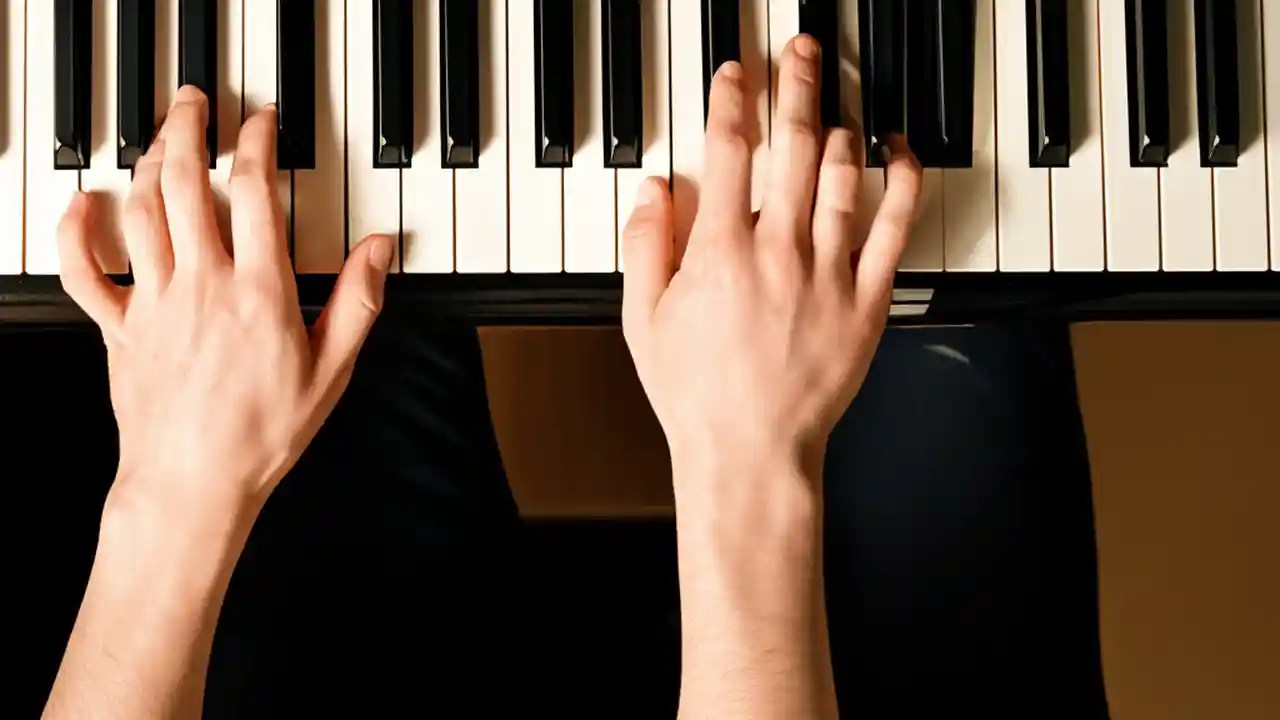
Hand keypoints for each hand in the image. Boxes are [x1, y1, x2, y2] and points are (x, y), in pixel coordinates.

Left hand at [58, 86, 391, 513]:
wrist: (195, 483)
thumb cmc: (263, 434)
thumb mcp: (333, 371)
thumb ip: (358, 303)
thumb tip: (380, 251)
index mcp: (259, 291)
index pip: (255, 193)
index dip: (257, 144)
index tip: (262, 122)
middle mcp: (201, 284)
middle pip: (184, 183)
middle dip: (189, 130)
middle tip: (196, 102)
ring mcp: (153, 303)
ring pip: (140, 211)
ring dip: (146, 162)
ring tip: (160, 136)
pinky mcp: (118, 329)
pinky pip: (85, 269)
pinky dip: (77, 230)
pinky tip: (85, 203)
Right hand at [621, 37, 921, 479]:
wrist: (751, 452)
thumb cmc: (696, 394)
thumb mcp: (642, 321)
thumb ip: (645, 247)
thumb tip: (654, 189)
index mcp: (719, 251)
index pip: (726, 149)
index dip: (731, 99)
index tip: (735, 73)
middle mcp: (777, 250)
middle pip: (791, 144)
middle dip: (795, 85)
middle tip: (800, 50)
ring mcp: (828, 272)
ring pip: (841, 175)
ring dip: (838, 123)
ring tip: (834, 95)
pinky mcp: (867, 300)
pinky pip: (893, 227)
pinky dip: (901, 180)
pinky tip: (896, 150)